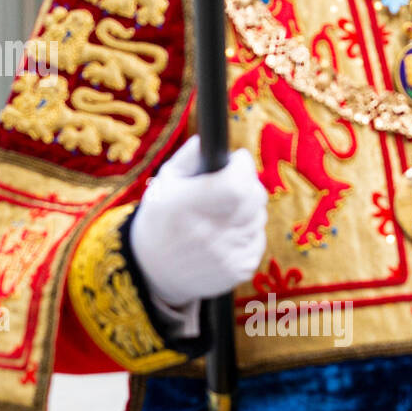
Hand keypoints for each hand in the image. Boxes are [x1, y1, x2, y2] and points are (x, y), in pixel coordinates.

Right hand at [129, 139, 266, 305]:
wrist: (152, 270)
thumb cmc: (160, 218)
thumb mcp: (164, 182)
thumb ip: (189, 157)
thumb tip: (211, 140)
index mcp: (186, 205)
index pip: (237, 183)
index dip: (243, 167)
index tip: (236, 161)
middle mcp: (208, 232)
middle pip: (255, 198)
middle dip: (249, 184)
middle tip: (232, 185)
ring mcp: (226, 254)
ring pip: (259, 219)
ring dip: (248, 211)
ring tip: (223, 215)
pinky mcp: (239, 270)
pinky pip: (258, 240)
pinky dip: (247, 234)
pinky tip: (225, 236)